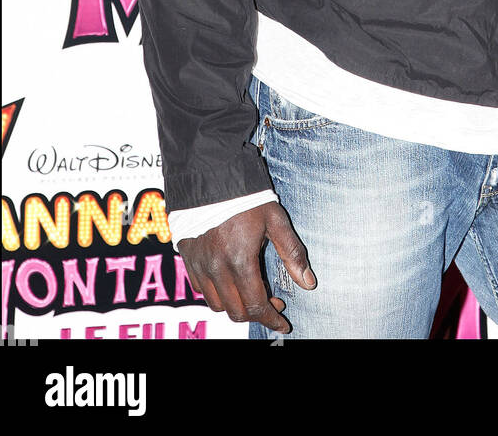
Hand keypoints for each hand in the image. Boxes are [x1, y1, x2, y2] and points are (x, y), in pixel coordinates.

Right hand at [178, 201, 316, 332]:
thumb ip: (292, 253)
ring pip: (217, 305)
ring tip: (252, 292)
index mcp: (241, 261)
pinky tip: (230, 280)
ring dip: (236, 306)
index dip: (271, 319)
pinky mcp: (188, 259)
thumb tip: (309, 283)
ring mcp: (200, 265)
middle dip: (257, 313)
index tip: (283, 322)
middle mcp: (217, 268)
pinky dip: (217, 294)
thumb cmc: (246, 197)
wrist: (209, 175)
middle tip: (272, 302)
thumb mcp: (276, 220)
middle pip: (236, 311)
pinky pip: (201, 289)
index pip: (256, 306)